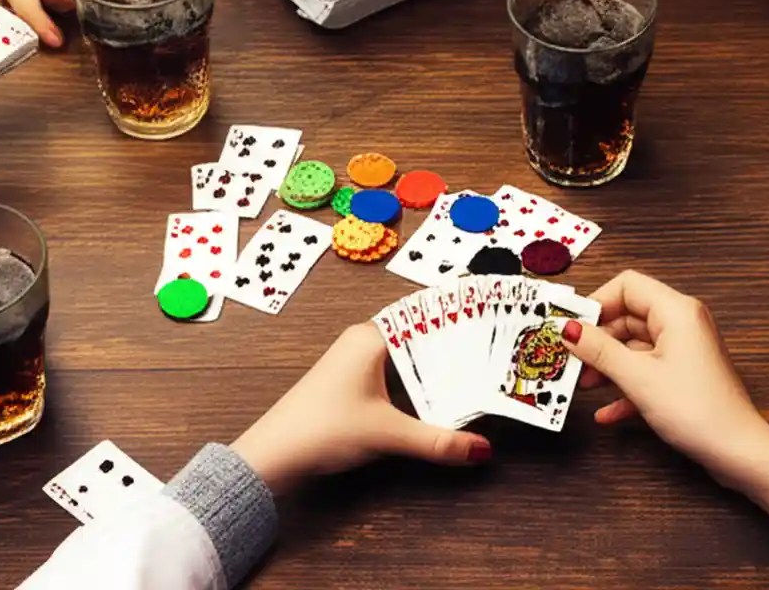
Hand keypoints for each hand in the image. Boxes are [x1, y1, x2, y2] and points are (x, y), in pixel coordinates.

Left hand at [230, 323, 491, 494]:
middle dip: (454, 344)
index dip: (458, 317)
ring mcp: (355, 361)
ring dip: (437, 364)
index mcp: (370, 338)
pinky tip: (439, 394)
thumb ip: (437, 442)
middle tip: (495, 348)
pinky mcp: (352, 381)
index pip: (424, 315)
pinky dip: (419, 379)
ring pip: (408, 355)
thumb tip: (481, 449)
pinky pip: (395, 370)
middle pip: (419, 335)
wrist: (273, 454)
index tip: (493, 318)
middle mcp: (363, 341)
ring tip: (477, 370)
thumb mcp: (386, 434)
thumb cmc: (320, 429)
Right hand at [562, 271, 768, 530]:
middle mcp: (682, 324)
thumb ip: (599, 349)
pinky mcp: (683, 376)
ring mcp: (683, 351)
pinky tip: (606, 411)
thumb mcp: (637, 377)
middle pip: (627, 316)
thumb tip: (568, 328)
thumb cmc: (698, 411)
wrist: (738, 453)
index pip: (627, 285)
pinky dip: (625, 386)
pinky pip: (645, 371)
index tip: (570, 327)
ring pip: (633, 346)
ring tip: (582, 385)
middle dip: (596, 339)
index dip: (596, 303)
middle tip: (569, 359)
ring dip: (606, 364)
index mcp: (676, 312)